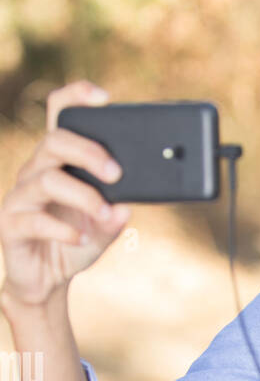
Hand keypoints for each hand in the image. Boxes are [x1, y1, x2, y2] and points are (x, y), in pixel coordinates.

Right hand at [0, 78, 129, 309]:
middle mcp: (35, 172)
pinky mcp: (10, 224)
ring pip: (47, 179)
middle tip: (116, 173)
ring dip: (82, 196)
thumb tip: (127, 207)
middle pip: (54, 142)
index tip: (104, 98)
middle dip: (88, 152)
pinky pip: (36, 220)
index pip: (59, 116)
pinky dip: (63, 230)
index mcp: (58, 163)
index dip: (76, 97)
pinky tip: (81, 239)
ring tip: (105, 214)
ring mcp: (20, 197)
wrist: (45, 282)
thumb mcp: (103, 231)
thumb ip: (115, 217)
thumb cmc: (73, 246)